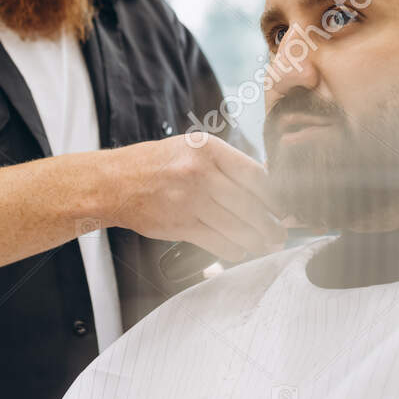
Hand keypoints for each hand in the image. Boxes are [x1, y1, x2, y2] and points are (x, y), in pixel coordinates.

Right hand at [102, 134, 285, 262]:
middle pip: (250, 204)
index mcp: (207, 149)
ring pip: (237, 226)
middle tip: (280, 232)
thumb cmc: (156, 165)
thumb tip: (265, 183)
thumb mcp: (192, 150)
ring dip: (257, 240)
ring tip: (266, 244)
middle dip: (270, 223)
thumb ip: (226, 164)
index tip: (283, 207)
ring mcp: (190, 200)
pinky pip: (217, 241)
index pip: (255, 174)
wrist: (114, 183)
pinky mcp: (180, 224)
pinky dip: (233, 249)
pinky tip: (240, 249)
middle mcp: (200, 172)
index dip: (275, 195)